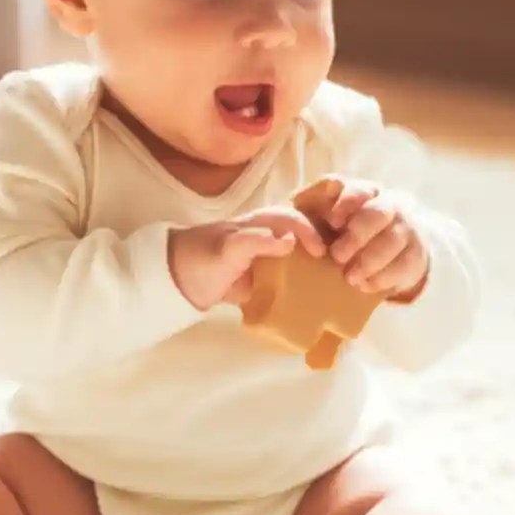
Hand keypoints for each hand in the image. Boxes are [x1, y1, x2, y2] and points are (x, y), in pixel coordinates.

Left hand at [168, 206, 327, 310]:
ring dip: (316, 262)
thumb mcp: (227, 250)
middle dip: (324, 241)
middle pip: (302, 233)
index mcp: (258, 224)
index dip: (309, 231)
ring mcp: (265, 258)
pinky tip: (317, 295)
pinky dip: (304, 282)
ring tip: (337, 277)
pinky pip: (288, 277)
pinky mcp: (262, 280)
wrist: (173, 283)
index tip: (321, 252)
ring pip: (298, 253)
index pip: (291, 219)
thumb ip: (256, 242)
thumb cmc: (199, 261)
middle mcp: (266, 237)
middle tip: (341, 261)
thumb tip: (291, 241)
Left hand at [323, 176, 429, 300]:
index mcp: (365, 192)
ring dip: (369, 261)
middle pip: (378, 213)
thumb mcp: (325, 216)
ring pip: (393, 240)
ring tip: (350, 278)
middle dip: (357, 236)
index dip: (347, 204)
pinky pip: (404, 265)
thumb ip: (314, 204)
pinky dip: (382, 278)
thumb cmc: (343, 231)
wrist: (386, 251)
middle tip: (337, 256)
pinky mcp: (417, 253)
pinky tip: (365, 285)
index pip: (359, 189)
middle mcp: (390, 204)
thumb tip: (315, 200)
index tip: (333, 223)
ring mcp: (407, 228)